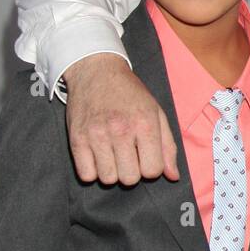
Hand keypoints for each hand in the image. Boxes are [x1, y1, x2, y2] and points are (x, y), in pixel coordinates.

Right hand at [64, 53, 178, 184]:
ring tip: (111, 154)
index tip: (144, 156)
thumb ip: (167, 146)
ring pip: (108, 179)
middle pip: (130, 179)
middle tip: (127, 155)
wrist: (96, 71)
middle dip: (131, 171)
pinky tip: (97, 156)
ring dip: (111, 172)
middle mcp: (121, 130)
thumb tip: (173, 176)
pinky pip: (86, 175)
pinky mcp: (76, 139)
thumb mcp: (156, 113)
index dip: (150, 167)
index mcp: (145, 124)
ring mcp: (96, 135)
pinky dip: (92, 171)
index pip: (152, 170)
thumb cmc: (130, 93)